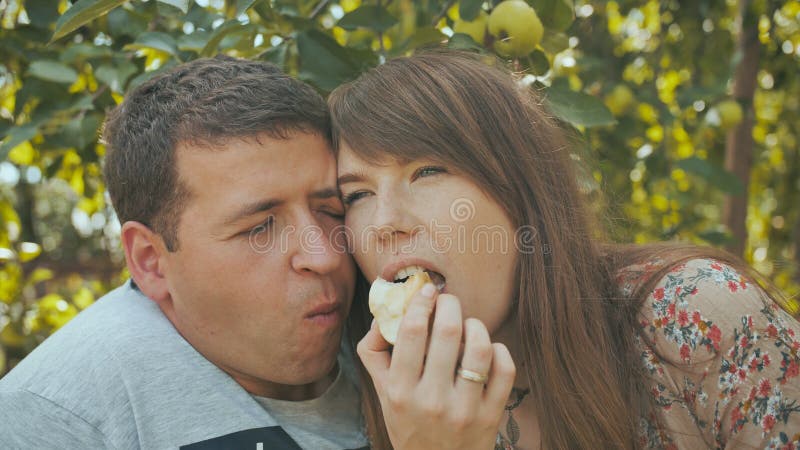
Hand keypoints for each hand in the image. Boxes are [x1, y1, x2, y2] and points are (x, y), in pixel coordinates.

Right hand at [357, 283, 515, 449]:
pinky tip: (488, 349)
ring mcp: (464, 410)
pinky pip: (504, 370)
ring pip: (479, 348)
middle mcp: (431, 400)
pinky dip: (499, 350)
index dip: (420, 302)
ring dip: (475, 326)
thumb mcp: (383, 393)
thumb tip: (383, 314)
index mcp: (401, 391)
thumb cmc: (409, 424)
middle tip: (448, 301)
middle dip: (449, 305)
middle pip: (447, 332)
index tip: (426, 290)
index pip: (412, 332)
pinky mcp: (492, 416)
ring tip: (468, 325)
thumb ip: (374, 352)